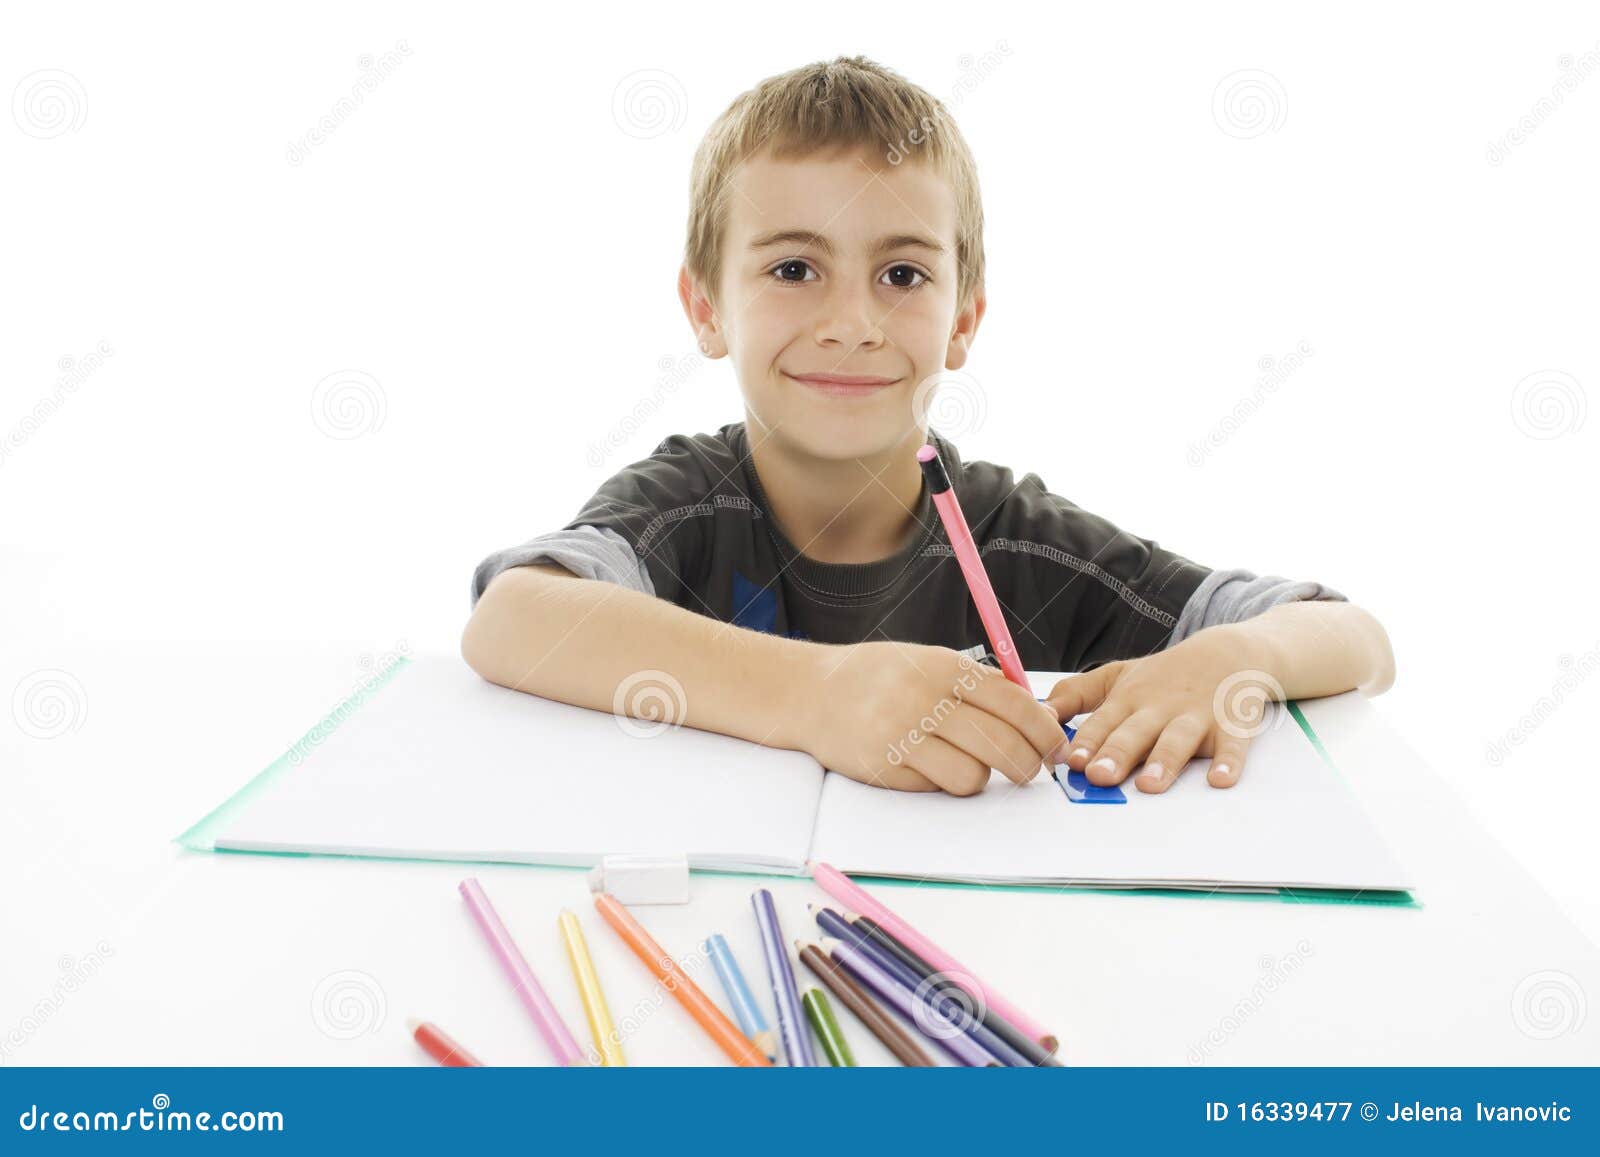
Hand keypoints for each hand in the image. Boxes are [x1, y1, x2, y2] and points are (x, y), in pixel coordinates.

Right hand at [800, 641, 1070, 794]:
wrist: (810, 692)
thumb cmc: (879, 676)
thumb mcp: (929, 661)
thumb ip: (978, 684)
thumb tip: (1036, 715)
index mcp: (943, 667)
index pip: (1015, 704)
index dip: (1045, 731)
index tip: (1054, 747)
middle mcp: (923, 699)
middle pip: (1003, 746)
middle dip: (1026, 765)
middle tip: (1027, 769)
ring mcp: (900, 736)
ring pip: (972, 777)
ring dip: (978, 777)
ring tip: (965, 763)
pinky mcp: (882, 768)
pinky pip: (934, 788)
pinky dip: (939, 782)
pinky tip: (925, 764)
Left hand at [1043, 628, 1281, 793]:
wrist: (1227, 654)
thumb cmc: (1163, 675)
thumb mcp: (1116, 677)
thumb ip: (1075, 695)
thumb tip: (1037, 711)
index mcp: (1129, 698)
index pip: (1103, 721)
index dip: (1087, 741)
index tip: (1071, 761)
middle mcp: (1160, 708)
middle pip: (1136, 732)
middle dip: (1117, 753)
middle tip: (1100, 776)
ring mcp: (1196, 716)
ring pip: (1179, 739)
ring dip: (1165, 761)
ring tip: (1150, 784)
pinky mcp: (1232, 726)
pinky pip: (1232, 746)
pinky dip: (1229, 763)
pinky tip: (1220, 780)